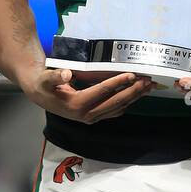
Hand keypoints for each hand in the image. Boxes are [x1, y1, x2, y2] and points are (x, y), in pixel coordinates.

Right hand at [21, 67, 153, 123]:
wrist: (41, 97)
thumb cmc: (44, 85)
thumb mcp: (46, 79)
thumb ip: (55, 76)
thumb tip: (66, 74)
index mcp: (77, 104)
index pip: (102, 91)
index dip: (118, 83)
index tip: (132, 75)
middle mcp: (87, 114)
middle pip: (116, 101)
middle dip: (133, 91)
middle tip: (147, 80)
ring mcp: (93, 117)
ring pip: (119, 107)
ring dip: (135, 97)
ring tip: (149, 86)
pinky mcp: (96, 117)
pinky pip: (116, 110)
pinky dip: (129, 101)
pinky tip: (138, 93)